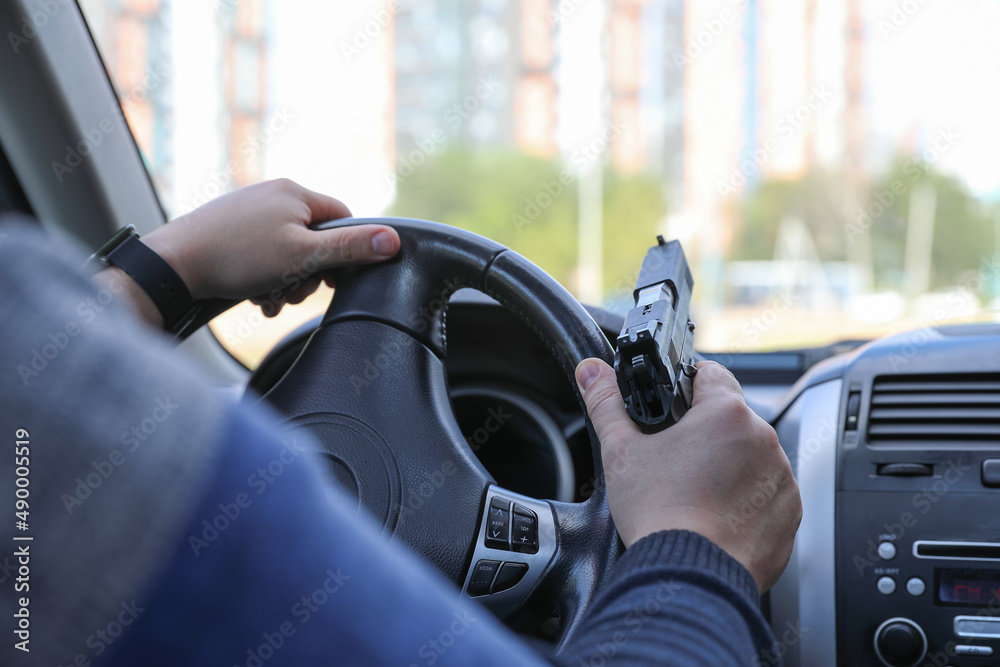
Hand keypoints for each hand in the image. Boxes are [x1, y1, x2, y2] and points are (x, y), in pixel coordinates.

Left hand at [143, 179, 399, 314]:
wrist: (173, 265)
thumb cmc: (238, 257)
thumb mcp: (303, 257)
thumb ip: (350, 248)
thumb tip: (393, 240)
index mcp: (295, 193)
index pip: (343, 218)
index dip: (346, 251)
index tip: (333, 278)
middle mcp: (273, 195)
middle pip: (315, 239)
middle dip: (308, 273)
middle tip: (291, 291)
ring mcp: (249, 211)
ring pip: (288, 252)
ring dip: (285, 281)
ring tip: (267, 296)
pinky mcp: (230, 229)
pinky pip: (262, 255)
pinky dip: (263, 278)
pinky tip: (253, 294)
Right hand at [575, 359, 801, 591]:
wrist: (689, 576)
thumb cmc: (659, 514)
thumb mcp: (621, 451)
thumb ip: (606, 403)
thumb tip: (592, 372)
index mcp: (726, 414)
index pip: (710, 374)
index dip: (685, 386)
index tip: (672, 407)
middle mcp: (763, 440)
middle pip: (731, 418)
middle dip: (705, 432)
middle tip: (674, 459)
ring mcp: (781, 478)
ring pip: (751, 456)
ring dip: (729, 464)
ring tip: (694, 491)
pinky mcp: (788, 513)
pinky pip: (767, 493)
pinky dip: (746, 499)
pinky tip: (716, 514)